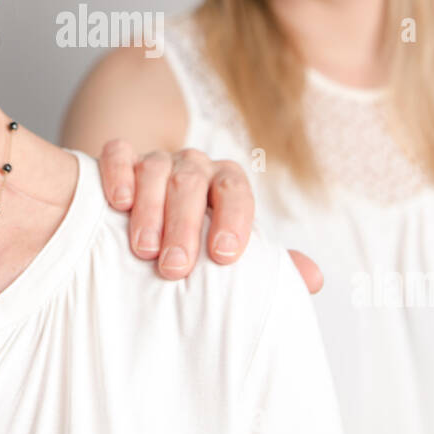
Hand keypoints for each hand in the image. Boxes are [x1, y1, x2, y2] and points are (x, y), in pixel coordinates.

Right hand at [98, 139, 322, 292]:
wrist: (148, 223)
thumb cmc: (196, 243)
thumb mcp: (230, 251)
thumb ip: (270, 264)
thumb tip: (314, 278)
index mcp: (226, 183)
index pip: (236, 191)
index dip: (233, 220)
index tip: (224, 256)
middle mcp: (194, 166)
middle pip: (192, 184)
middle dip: (185, 226)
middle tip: (175, 267)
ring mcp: (156, 160)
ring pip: (156, 170)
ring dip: (151, 210)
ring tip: (144, 249)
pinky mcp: (121, 159)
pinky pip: (119, 154)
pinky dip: (119, 174)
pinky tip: (119, 202)